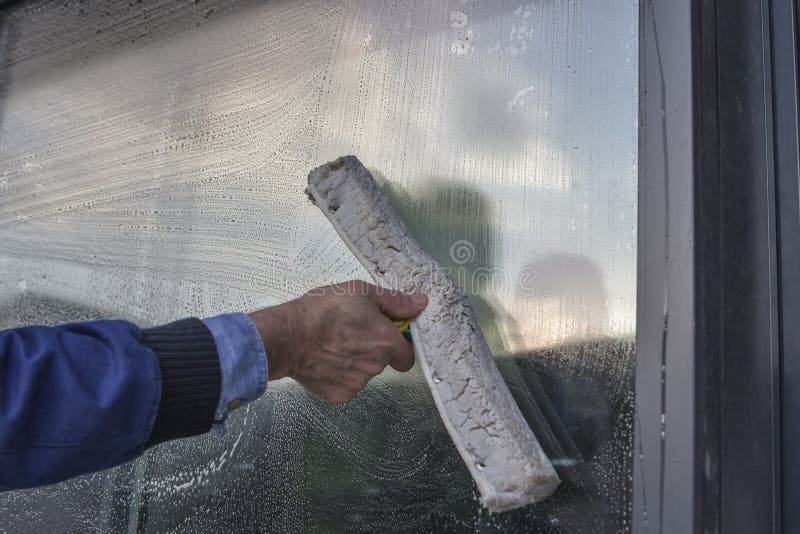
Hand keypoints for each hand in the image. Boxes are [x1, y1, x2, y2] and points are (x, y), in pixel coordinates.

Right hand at [248, 281, 427, 403]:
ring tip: (333, 344)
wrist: (288, 336)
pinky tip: (324, 359)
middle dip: (371, 350)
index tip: (385, 335)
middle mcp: (375, 367)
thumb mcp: (361, 292)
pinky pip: (345, 385)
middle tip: (350, 333)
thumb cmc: (323, 311)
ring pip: (363, 374)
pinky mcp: (338, 395)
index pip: (408, 356)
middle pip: (382, 363)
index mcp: (386, 342)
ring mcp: (356, 384)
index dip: (398, 346)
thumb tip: (420, 303)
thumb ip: (394, 301)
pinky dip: (338, 375)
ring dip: (354, 362)